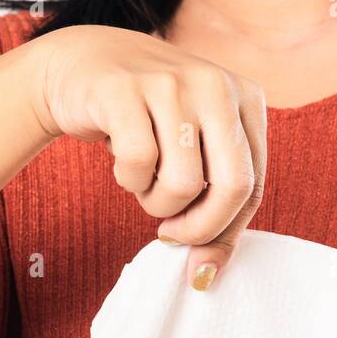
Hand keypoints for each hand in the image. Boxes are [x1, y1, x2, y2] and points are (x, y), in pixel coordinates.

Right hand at [30, 24, 266, 288]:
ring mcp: (172, 83)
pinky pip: (138, 165)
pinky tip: (122, 163)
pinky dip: (128, 180)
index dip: (226, 234)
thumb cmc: (145, 120)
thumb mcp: (193, 148)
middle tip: (170, 233)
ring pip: (183, 184)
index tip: (199, 260)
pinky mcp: (126, 89)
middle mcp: (216, 85)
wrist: (82, 64)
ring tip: (144, 183)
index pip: (254, 186)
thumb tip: (205, 273)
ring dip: (156, 202)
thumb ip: (213, 200)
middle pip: (231, 187)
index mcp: (247, 99)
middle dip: (200, 228)